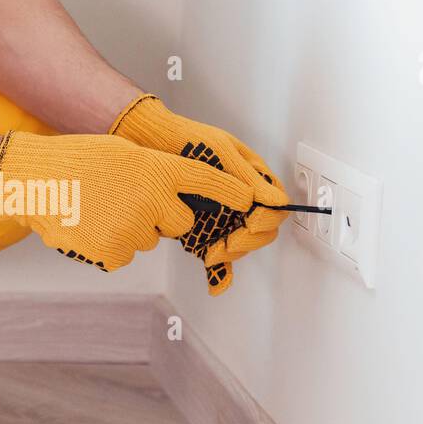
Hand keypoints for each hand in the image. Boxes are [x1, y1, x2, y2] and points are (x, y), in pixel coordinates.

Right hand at [0, 131, 258, 272]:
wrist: (35, 180)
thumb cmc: (76, 161)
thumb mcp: (123, 154)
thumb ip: (154, 174)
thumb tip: (169, 199)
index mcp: (157, 169)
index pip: (205, 181)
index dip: (229, 192)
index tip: (249, 200)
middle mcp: (152, 200)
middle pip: (180, 222)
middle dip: (162, 217)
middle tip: (127, 201)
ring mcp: (134, 230)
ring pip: (148, 239)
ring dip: (130, 229)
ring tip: (98, 209)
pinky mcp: (115, 254)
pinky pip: (124, 254)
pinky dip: (109, 244)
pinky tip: (89, 225)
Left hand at [110, 95, 287, 292]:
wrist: (146, 143)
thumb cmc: (185, 139)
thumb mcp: (221, 152)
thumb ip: (247, 177)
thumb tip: (277, 201)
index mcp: (252, 180)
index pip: (275, 208)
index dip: (268, 218)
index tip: (251, 221)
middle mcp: (238, 200)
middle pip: (261, 232)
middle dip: (249, 241)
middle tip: (229, 242)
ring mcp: (220, 216)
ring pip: (239, 246)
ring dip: (231, 255)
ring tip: (212, 253)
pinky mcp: (199, 230)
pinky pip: (215, 255)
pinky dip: (218, 273)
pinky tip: (215, 284)